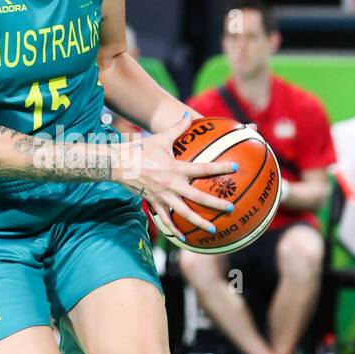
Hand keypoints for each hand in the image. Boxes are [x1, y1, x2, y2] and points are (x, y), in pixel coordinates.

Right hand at [114, 114, 238, 242]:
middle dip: (215, 203)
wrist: (119, 165)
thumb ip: (177, 128)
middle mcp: (172, 184)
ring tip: (213, 229)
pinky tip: (184, 238)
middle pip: (198, 197)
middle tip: (230, 208)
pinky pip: (166, 219)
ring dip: (199, 222)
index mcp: (176, 168)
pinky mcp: (155, 203)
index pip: (202, 168)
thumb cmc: (141, 150)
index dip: (219, 168)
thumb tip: (187, 115)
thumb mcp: (161, 138)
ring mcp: (163, 196)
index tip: (234, 168)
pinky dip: (174, 229)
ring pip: (184, 213)